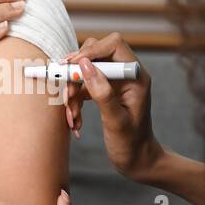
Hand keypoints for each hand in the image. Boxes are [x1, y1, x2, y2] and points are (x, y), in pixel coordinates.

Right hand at [60, 33, 163, 183]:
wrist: (137, 160)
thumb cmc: (132, 144)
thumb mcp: (116, 121)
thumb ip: (102, 93)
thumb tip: (85, 66)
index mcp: (136, 76)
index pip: (113, 45)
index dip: (91, 51)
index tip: (73, 67)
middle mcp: (126, 74)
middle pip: (94, 55)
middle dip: (76, 74)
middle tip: (67, 96)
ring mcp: (114, 82)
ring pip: (84, 72)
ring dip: (73, 93)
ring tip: (72, 117)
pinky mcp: (104, 91)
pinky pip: (83, 86)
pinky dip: (75, 102)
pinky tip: (75, 121)